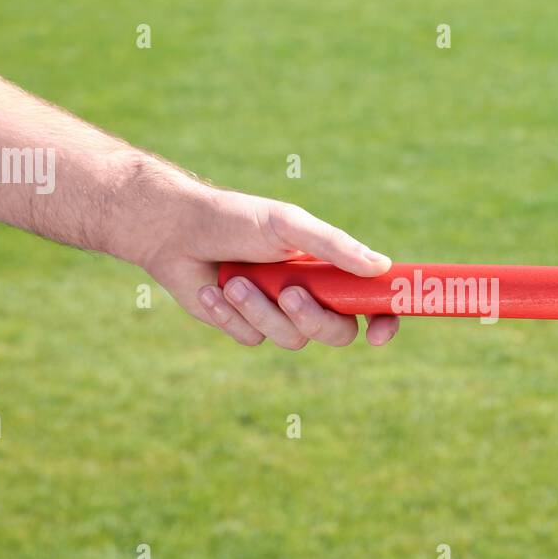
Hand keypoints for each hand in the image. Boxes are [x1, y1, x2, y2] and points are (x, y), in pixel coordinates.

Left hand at [122, 161, 398, 348]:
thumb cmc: (235, 219)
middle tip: (289, 294)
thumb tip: (381, 267)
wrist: (174, 231)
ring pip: (292, 339)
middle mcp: (309, 293)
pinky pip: (253, 339)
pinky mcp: (245, 326)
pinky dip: (231, 315)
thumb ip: (334, 246)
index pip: (369, 300)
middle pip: (337, 332)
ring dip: (260, 311)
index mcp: (327, 267)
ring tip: (233, 280)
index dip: (383, 320)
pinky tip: (212, 290)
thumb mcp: (287, 225)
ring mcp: (277, 313)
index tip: (379, 334)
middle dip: (313, 318)